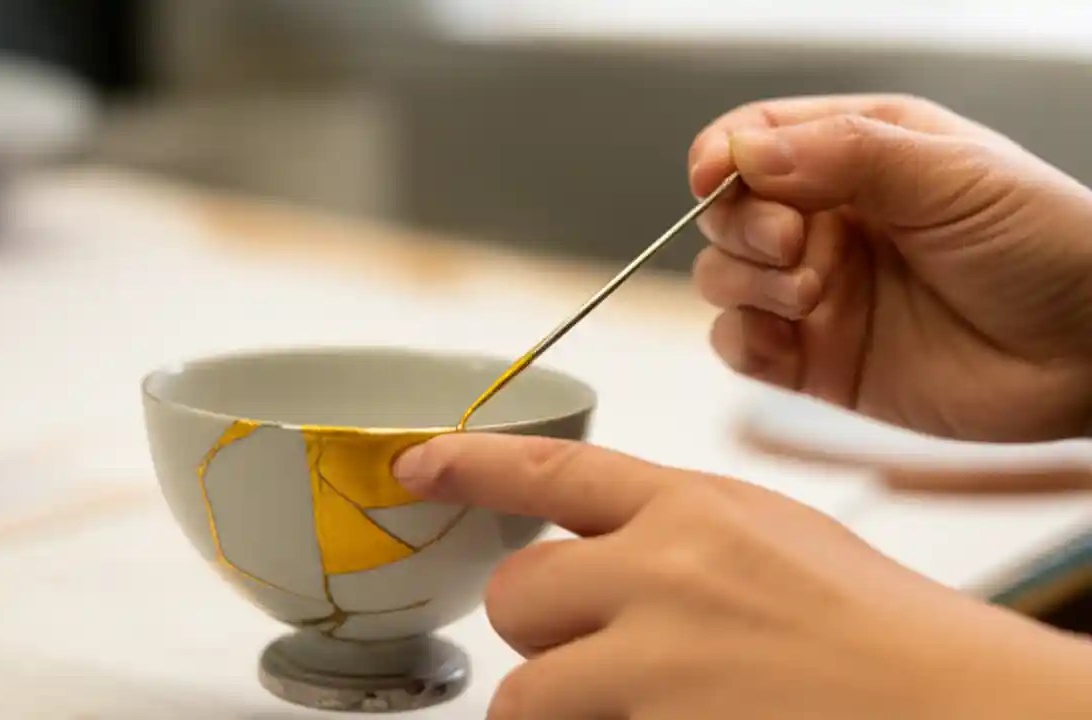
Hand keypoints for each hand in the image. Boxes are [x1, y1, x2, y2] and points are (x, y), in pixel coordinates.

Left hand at [394, 433, 1091, 718]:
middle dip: (538, 628)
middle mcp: (664, 576)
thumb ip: (678, 533)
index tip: (418, 467)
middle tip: (593, 648)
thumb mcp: (772, 539)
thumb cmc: (875, 629)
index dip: (470, 465)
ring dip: (555, 703)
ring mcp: (656, 668)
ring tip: (632, 704)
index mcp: (697, 510)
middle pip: (517, 593)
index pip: (553, 470)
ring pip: (524, 689)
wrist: (955, 706)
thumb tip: (601, 544)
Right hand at [689, 94, 1091, 441]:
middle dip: (741, 226)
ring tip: (813, 295)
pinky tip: (785, 339)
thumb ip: (845, 152)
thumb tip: (742, 153)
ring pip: (723, 278)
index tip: (713, 176)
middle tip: (794, 244)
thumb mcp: (952, 174)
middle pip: (727, 213)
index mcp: (859, 156)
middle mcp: (828, 222)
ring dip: (746, 284)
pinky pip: (738, 347)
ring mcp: (817, 294)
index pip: (756, 139)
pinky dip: (741, 341)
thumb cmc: (1046, 246)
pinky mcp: (816, 361)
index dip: (722, 155)